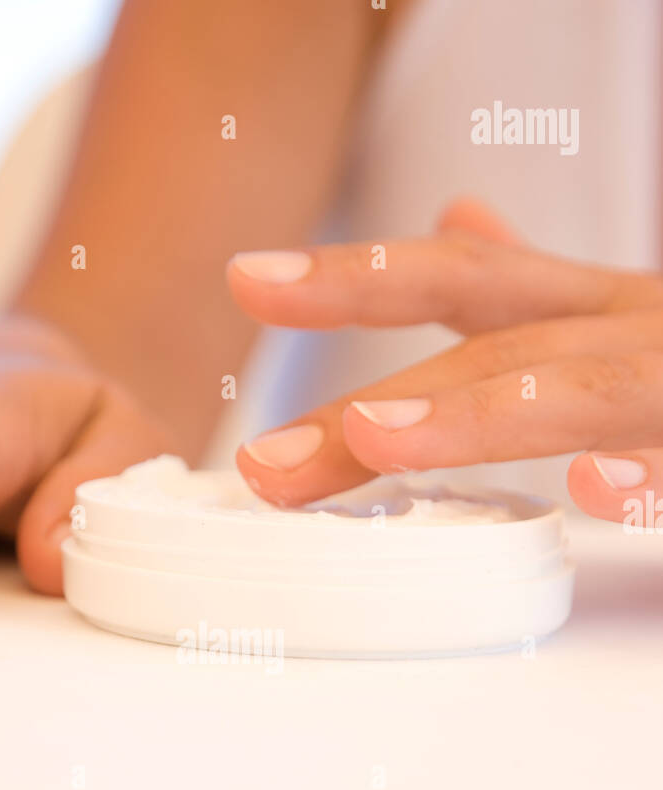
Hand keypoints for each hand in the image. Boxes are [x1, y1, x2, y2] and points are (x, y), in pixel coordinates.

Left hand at [228, 200, 662, 523]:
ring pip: (579, 394)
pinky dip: (643, 476)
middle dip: (374, 402)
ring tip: (375, 441)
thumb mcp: (620, 312)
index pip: (465, 280)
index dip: (357, 277)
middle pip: (493, 354)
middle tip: (266, 462)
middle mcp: (635, 334)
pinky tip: (592, 486)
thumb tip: (457, 219)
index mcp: (598, 308)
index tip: (250, 281)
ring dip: (475, 417)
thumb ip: (534, 285)